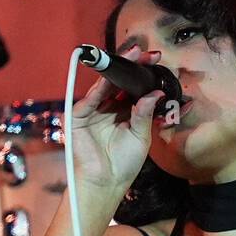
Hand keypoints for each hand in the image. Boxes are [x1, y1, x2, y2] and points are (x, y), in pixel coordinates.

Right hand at [69, 45, 164, 189]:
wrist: (106, 182)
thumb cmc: (124, 162)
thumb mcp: (141, 136)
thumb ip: (145, 114)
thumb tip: (155, 93)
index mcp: (125, 111)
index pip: (134, 87)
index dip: (143, 73)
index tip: (157, 60)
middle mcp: (109, 107)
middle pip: (120, 81)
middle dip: (132, 65)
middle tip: (146, 52)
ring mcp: (94, 109)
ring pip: (106, 84)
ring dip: (118, 69)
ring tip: (133, 55)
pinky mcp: (79, 115)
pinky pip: (91, 97)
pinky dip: (101, 86)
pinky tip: (112, 75)